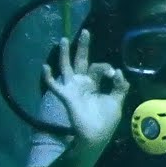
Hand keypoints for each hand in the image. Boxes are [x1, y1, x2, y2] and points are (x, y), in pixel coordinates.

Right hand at [41, 29, 128, 149]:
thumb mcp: (117, 101)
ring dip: (64, 54)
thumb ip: (120, 86)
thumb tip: (119, 70)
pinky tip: (45, 66)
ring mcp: (73, 88)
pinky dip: (48, 77)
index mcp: (95, 84)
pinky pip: (54, 85)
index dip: (106, 67)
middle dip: (83, 46)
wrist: (97, 134)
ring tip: (63, 39)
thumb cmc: (106, 120)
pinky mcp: (66, 95)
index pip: (99, 68)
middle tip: (86, 32)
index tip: (113, 74)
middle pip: (81, 60)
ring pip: (66, 67)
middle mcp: (83, 83)